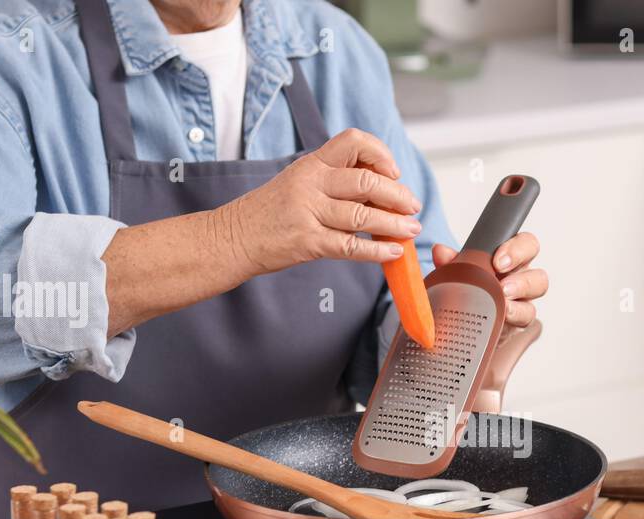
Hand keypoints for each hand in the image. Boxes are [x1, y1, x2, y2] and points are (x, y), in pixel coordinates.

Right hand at [221, 128, 420, 275]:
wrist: (230, 238)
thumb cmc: (266, 213)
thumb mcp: (296, 183)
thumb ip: (331, 183)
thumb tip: (378, 193)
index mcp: (311, 164)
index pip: (353, 141)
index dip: (380, 154)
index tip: (393, 172)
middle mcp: (310, 183)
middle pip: (367, 182)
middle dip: (398, 195)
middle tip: (413, 206)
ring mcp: (308, 212)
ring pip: (364, 216)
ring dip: (395, 224)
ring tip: (411, 230)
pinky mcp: (307, 242)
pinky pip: (351, 246)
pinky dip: (378, 251)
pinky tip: (393, 252)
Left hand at [432, 233, 547, 326]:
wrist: (467, 324)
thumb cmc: (469, 291)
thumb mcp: (458, 274)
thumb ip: (451, 263)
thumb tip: (440, 251)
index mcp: (512, 259)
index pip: (527, 245)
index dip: (517, 249)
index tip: (498, 260)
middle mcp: (522, 278)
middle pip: (539, 273)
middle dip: (522, 278)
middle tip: (501, 285)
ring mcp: (524, 301)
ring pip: (536, 296)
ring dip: (520, 296)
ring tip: (502, 300)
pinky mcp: (520, 320)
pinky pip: (526, 317)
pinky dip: (513, 315)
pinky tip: (500, 316)